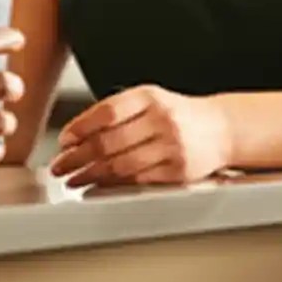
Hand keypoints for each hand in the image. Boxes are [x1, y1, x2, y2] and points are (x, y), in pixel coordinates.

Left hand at [49, 85, 231, 187]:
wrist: (221, 128)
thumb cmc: (178, 114)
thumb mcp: (150, 100)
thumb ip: (117, 112)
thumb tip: (76, 135)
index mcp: (149, 97)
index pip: (107, 113)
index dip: (81, 128)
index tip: (64, 141)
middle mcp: (161, 120)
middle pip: (109, 141)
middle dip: (78, 156)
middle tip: (60, 165)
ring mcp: (171, 147)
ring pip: (121, 164)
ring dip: (91, 174)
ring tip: (73, 178)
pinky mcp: (178, 171)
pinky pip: (138, 179)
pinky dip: (114, 184)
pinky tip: (99, 184)